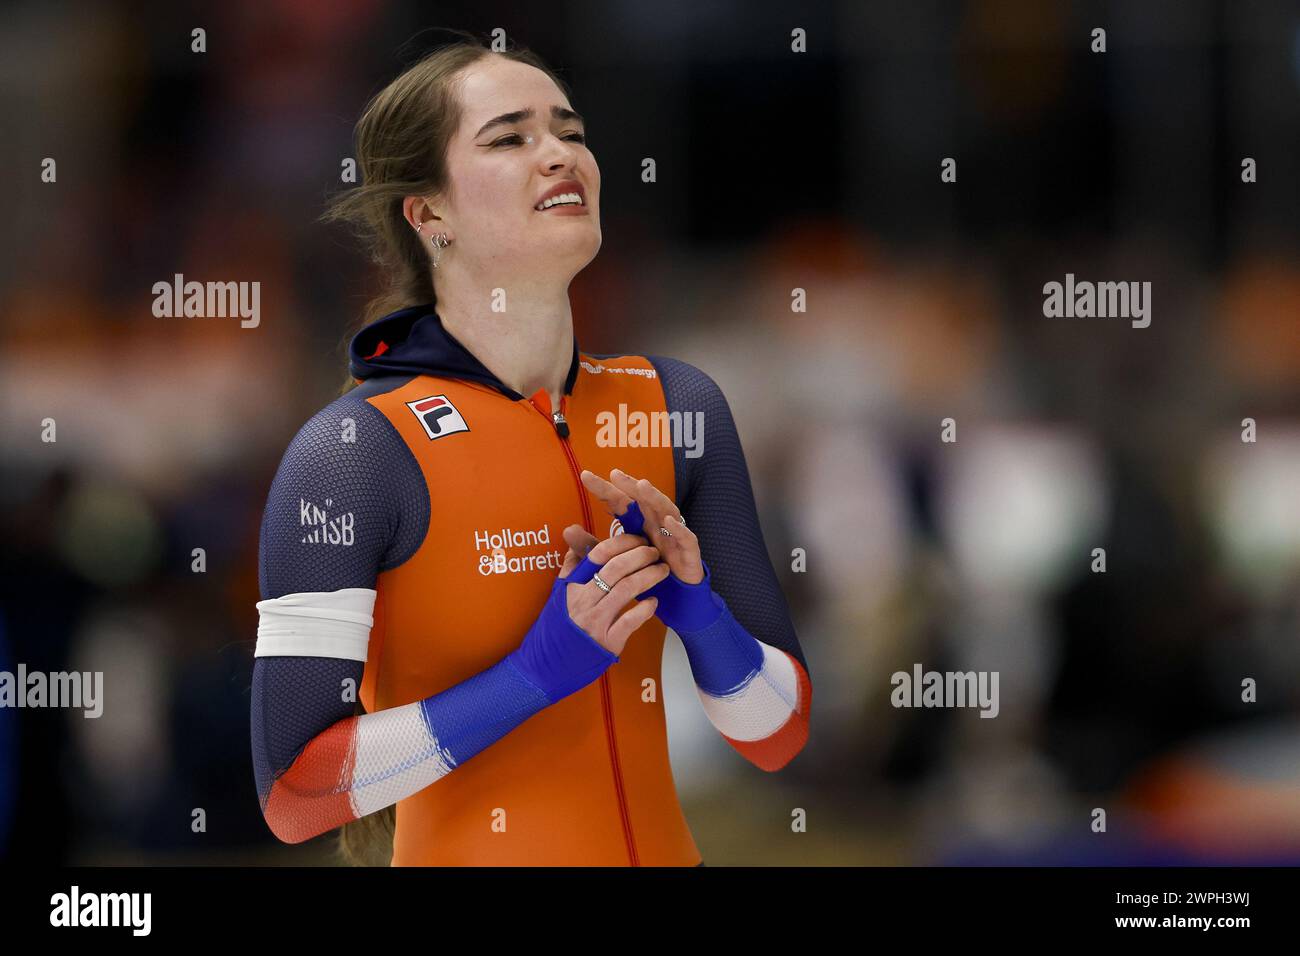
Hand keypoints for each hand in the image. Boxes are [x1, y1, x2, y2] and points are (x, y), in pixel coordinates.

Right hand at [556, 524, 668, 655]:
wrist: (549, 665)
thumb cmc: (559, 627)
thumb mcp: (559, 592)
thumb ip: (570, 564)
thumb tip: (574, 535)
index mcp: (573, 586)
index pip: (599, 554)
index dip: (622, 542)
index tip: (638, 539)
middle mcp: (584, 601)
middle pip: (616, 568)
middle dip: (640, 555)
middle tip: (654, 552)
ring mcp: (596, 621)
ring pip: (627, 590)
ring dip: (649, 576)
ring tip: (662, 570)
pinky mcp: (608, 642)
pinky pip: (631, 621)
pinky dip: (645, 609)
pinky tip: (654, 602)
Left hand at [579, 468, 703, 584]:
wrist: (676, 595)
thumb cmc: (647, 570)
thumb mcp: (614, 557)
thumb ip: (592, 546)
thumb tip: (567, 530)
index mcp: (638, 522)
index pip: (619, 501)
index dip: (604, 488)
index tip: (585, 476)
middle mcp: (656, 523)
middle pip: (643, 499)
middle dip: (629, 485)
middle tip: (615, 474)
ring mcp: (673, 535)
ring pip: (665, 510)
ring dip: (654, 497)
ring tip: (642, 486)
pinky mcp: (688, 552)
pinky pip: (685, 537)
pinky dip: (678, 529)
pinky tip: (668, 521)